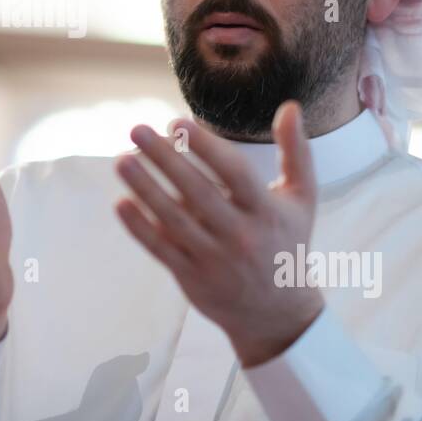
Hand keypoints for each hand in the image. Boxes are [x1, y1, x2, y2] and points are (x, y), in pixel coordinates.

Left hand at [113, 100, 323, 367]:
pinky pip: (161, 249)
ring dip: (144, 188)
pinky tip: (120, 202)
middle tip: (136, 130)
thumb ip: (296, 152)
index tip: (176, 122)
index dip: (204, 146)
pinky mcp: (192, 277)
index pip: (234, 173)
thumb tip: (290, 106)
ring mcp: (214, 258)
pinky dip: (139, 228)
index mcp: (266, 211)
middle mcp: (240, 235)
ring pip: (174, 220)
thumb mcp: (301, 198)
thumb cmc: (287, 242)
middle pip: (197, 192)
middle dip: (164, 158)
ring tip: (121, 160)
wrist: (277, 314)